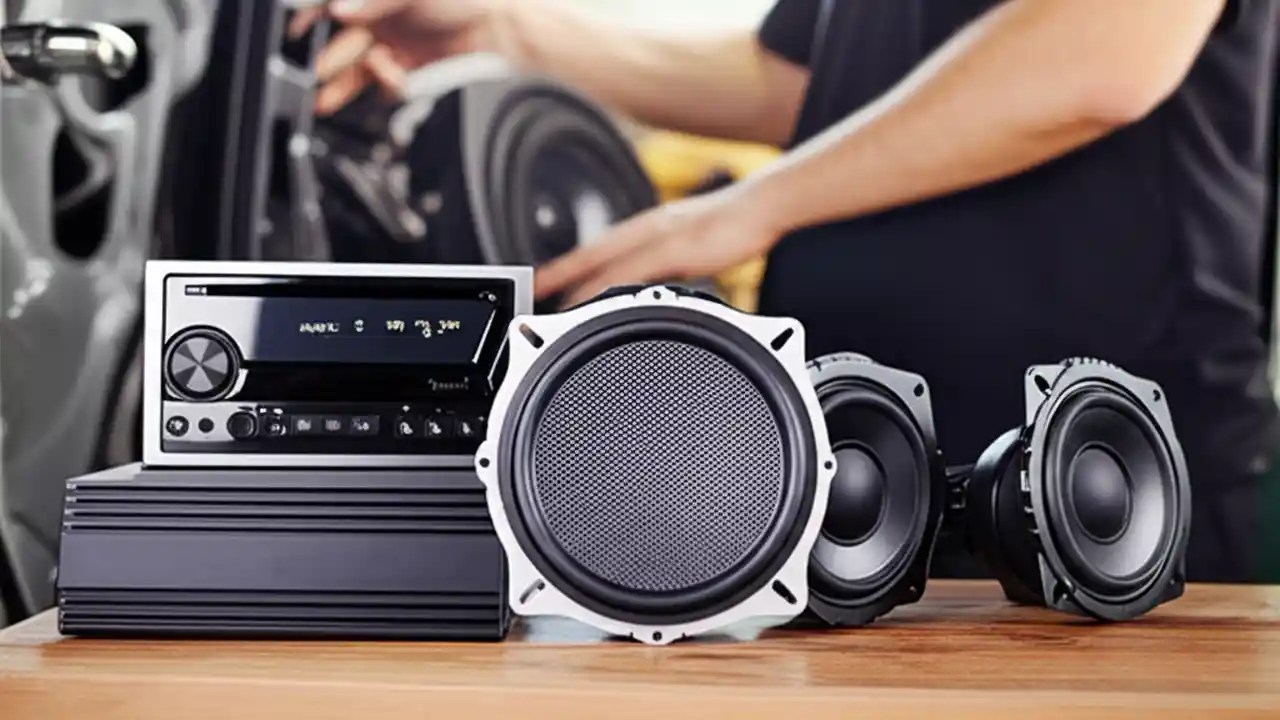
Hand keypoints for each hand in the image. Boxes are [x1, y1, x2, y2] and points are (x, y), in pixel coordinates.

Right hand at [296, 0, 514, 114]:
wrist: (500, 27)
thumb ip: (373, 3)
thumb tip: (338, 9)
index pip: (335, 4)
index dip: (309, 14)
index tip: (294, 30)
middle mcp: (383, 16)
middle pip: (344, 42)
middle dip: (327, 62)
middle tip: (313, 79)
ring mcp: (397, 41)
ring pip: (361, 67)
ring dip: (344, 85)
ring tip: (324, 103)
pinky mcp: (412, 64)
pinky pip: (388, 80)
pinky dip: (387, 84)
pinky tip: (393, 79)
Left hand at [535, 185, 783, 307]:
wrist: (762, 206)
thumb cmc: (734, 226)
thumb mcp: (695, 251)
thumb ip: (671, 268)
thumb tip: (657, 288)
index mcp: (648, 231)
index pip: (596, 251)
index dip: (565, 267)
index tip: (542, 282)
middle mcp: (645, 230)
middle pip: (588, 255)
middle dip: (556, 275)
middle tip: (528, 293)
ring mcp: (657, 238)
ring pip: (602, 263)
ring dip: (573, 284)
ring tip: (549, 305)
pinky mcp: (674, 248)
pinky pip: (628, 272)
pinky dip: (604, 288)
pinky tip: (590, 302)